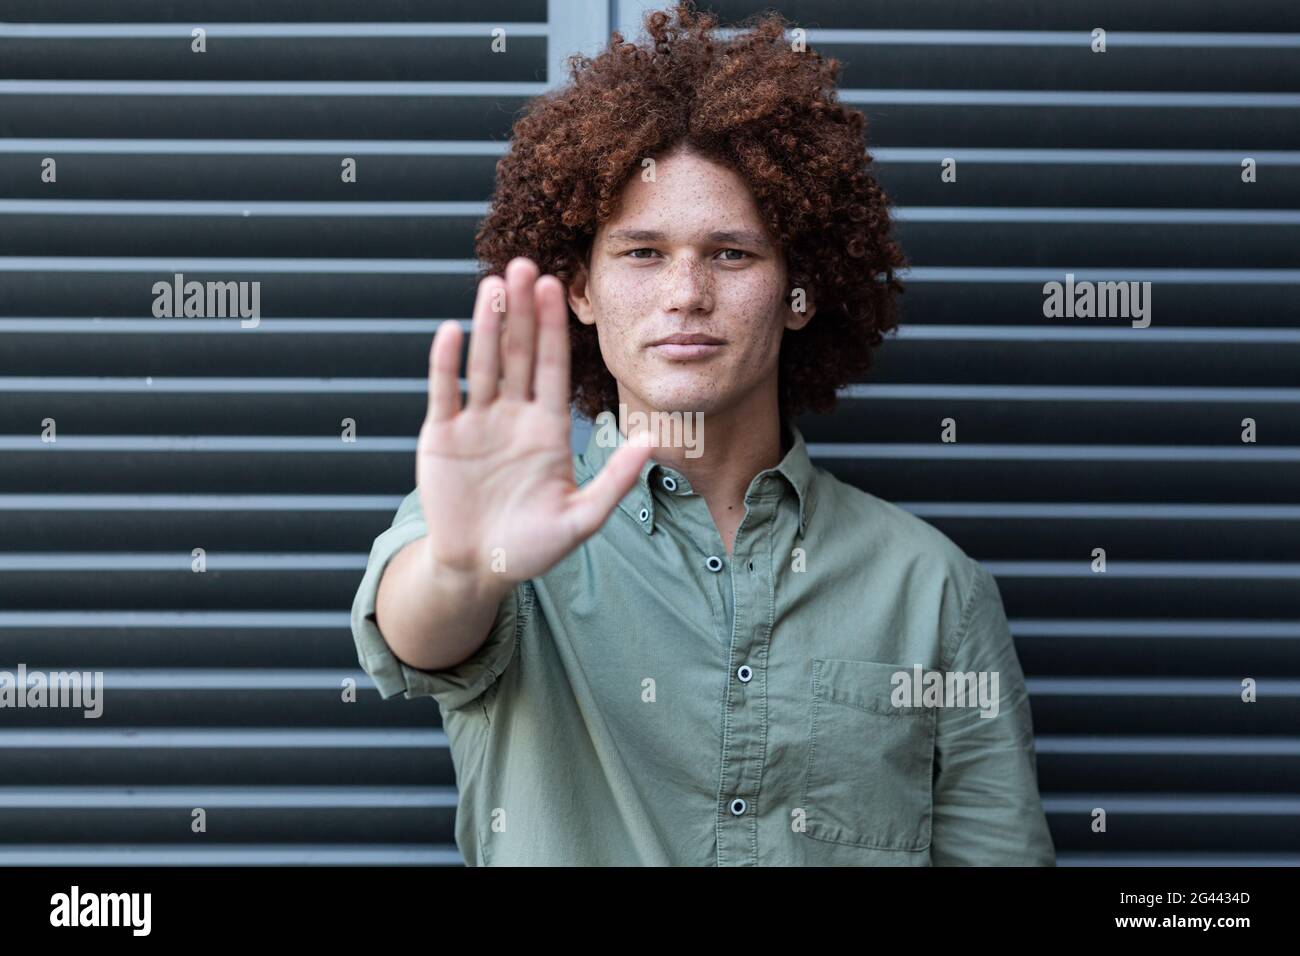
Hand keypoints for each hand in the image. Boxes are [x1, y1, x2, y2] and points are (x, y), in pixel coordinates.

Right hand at [416, 257, 653, 585]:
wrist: (478, 568)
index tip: (558, 287)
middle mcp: (513, 416)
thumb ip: (615, 481)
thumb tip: (650, 442)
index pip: (553, 367)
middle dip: (523, 310)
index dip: (555, 328)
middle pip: (519, 353)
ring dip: (487, 323)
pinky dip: (447, 362)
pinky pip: (446, 391)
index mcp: (547, 429)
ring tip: (493, 283)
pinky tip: (452, 330)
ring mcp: (476, 422)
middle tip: (525, 264)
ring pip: (484, 362)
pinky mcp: (441, 435)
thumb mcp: (581, 519)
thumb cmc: (532, 547)